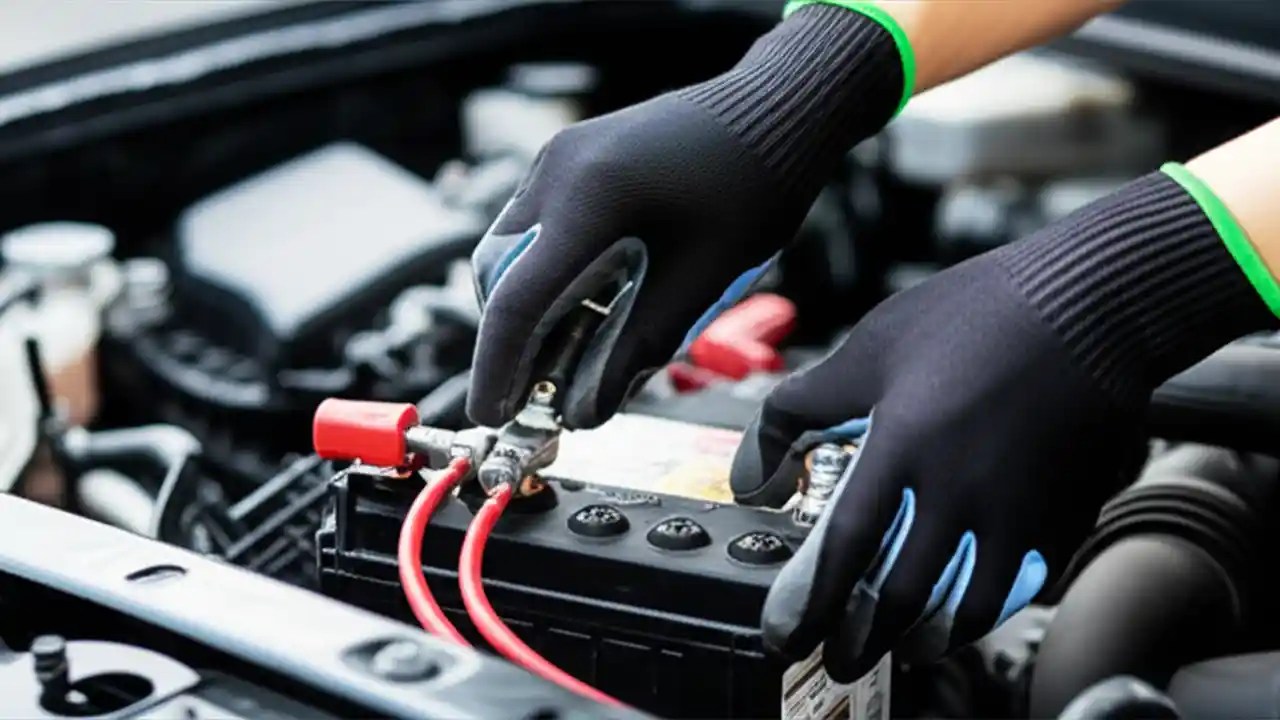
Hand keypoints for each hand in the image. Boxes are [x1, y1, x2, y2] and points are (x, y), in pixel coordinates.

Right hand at [467, 93, 791, 429]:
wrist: (774, 110)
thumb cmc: (753, 188)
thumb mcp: (700, 282)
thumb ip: (636, 350)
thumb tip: (586, 411)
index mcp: (590, 198)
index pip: (517, 300)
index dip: (498, 368)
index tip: (491, 414)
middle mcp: (558, 170)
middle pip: (498, 275)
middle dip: (509, 338)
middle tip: (535, 392)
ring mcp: (559, 157)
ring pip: (510, 251)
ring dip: (527, 306)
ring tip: (565, 354)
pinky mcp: (570, 157)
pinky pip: (535, 225)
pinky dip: (546, 273)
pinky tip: (584, 304)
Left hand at [732, 170, 1275, 680]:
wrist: (1091, 302)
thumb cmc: (976, 313)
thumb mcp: (867, 347)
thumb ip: (798, 411)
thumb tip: (753, 477)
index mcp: (902, 445)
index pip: (845, 548)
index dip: (812, 603)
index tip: (789, 636)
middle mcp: (958, 489)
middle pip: (901, 595)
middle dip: (862, 641)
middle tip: (842, 661)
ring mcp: (1017, 509)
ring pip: (966, 606)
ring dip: (928, 638)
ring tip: (907, 647)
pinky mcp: (1064, 513)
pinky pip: (1023, 584)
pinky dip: (990, 607)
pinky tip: (971, 607)